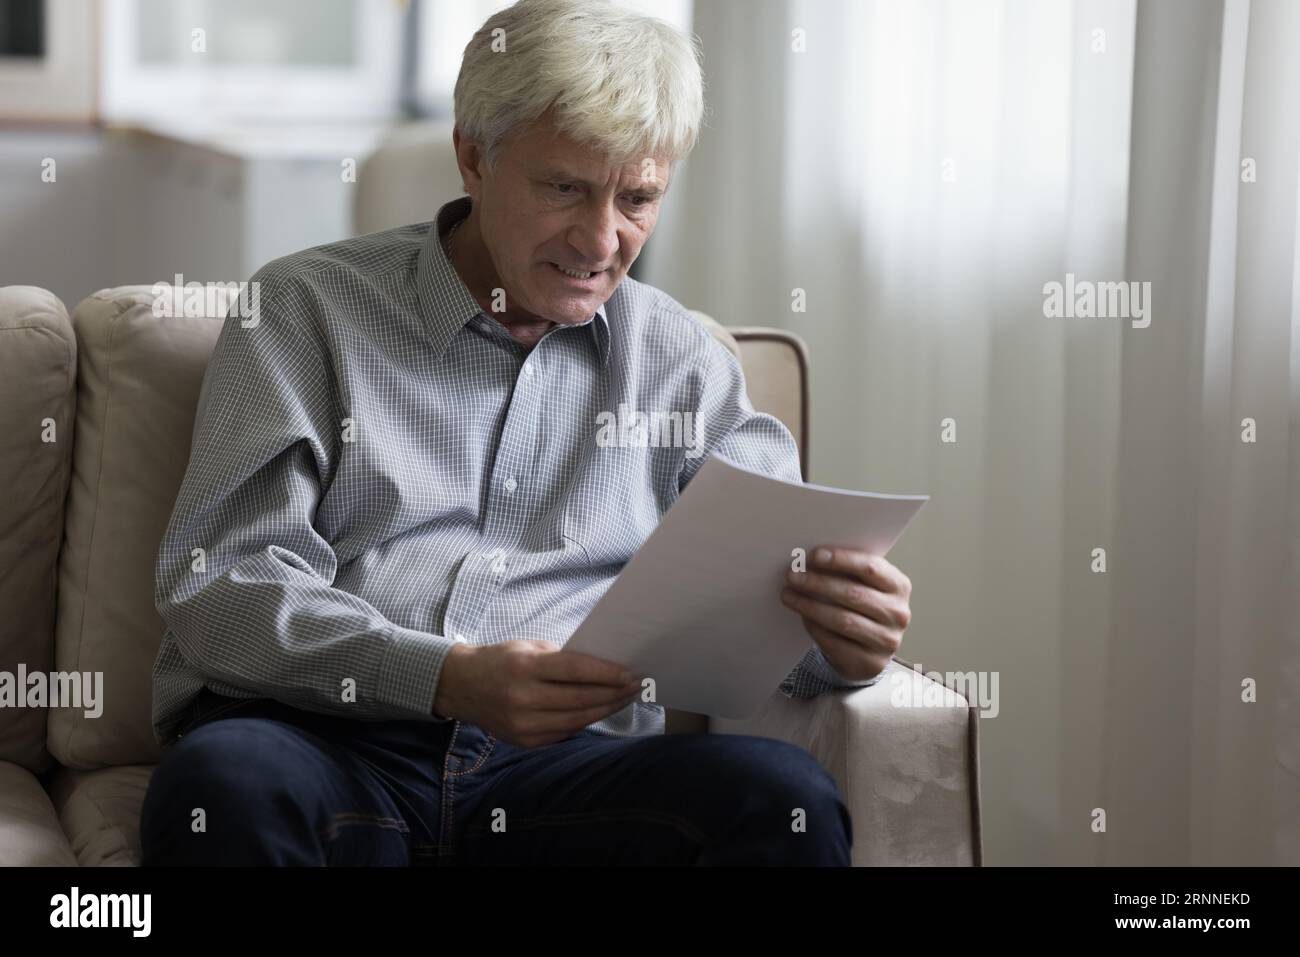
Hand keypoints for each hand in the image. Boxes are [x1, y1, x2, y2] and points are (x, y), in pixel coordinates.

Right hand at [433, 640, 642, 747]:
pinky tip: (600, 711)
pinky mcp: (524, 741)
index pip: (575, 671)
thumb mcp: (529, 647)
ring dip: (605, 709)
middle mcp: (523, 699)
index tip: (631, 673)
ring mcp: (522, 724)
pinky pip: (564, 732)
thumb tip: (604, 668)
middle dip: (614, 693)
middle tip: (637, 686)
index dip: (607, 674)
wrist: (461, 686)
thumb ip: (563, 659)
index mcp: (525, 668)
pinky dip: (585, 721)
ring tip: (625, 699)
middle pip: (581, 699)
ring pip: (577, 720)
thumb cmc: (501, 660)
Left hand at [780, 546, 911, 681]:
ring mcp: (886, 641)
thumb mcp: (865, 586)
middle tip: (792, 575)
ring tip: (788, 595)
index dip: (842, 559)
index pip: (871, 568)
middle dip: (818, 583)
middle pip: (853, 594)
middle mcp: (898, 614)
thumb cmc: (863, 608)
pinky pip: (835, 642)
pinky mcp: (870, 663)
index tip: (814, 555)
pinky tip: (802, 616)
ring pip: (842, 620)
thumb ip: (848, 572)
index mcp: (899, 586)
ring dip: (810, 605)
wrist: (870, 651)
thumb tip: (810, 559)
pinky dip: (815, 627)